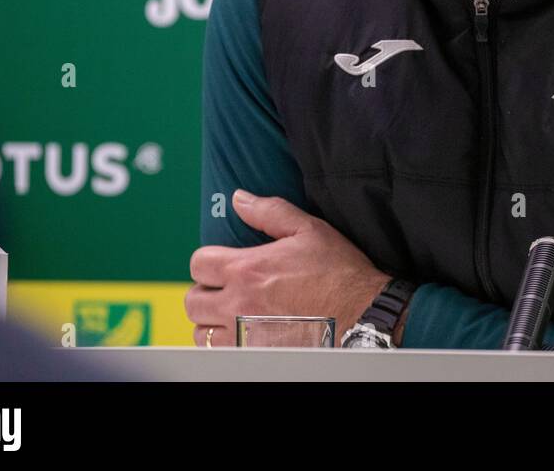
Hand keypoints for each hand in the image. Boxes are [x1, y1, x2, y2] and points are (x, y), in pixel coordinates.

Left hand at [185, 189, 390, 346]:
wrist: (361, 314)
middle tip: (224, 289)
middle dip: (204, 292)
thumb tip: (240, 199)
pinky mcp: (253, 354)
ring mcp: (243, 334)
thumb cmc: (338, 272)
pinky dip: (224, 343)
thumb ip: (269, 212)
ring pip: (200, 332)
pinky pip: (219, 353)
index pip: (198, 264)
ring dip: (211, 321)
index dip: (207, 261)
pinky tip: (243, 333)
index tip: (221, 264)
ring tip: (231, 314)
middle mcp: (238, 304)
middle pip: (192, 301)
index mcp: (247, 269)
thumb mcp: (308, 230)